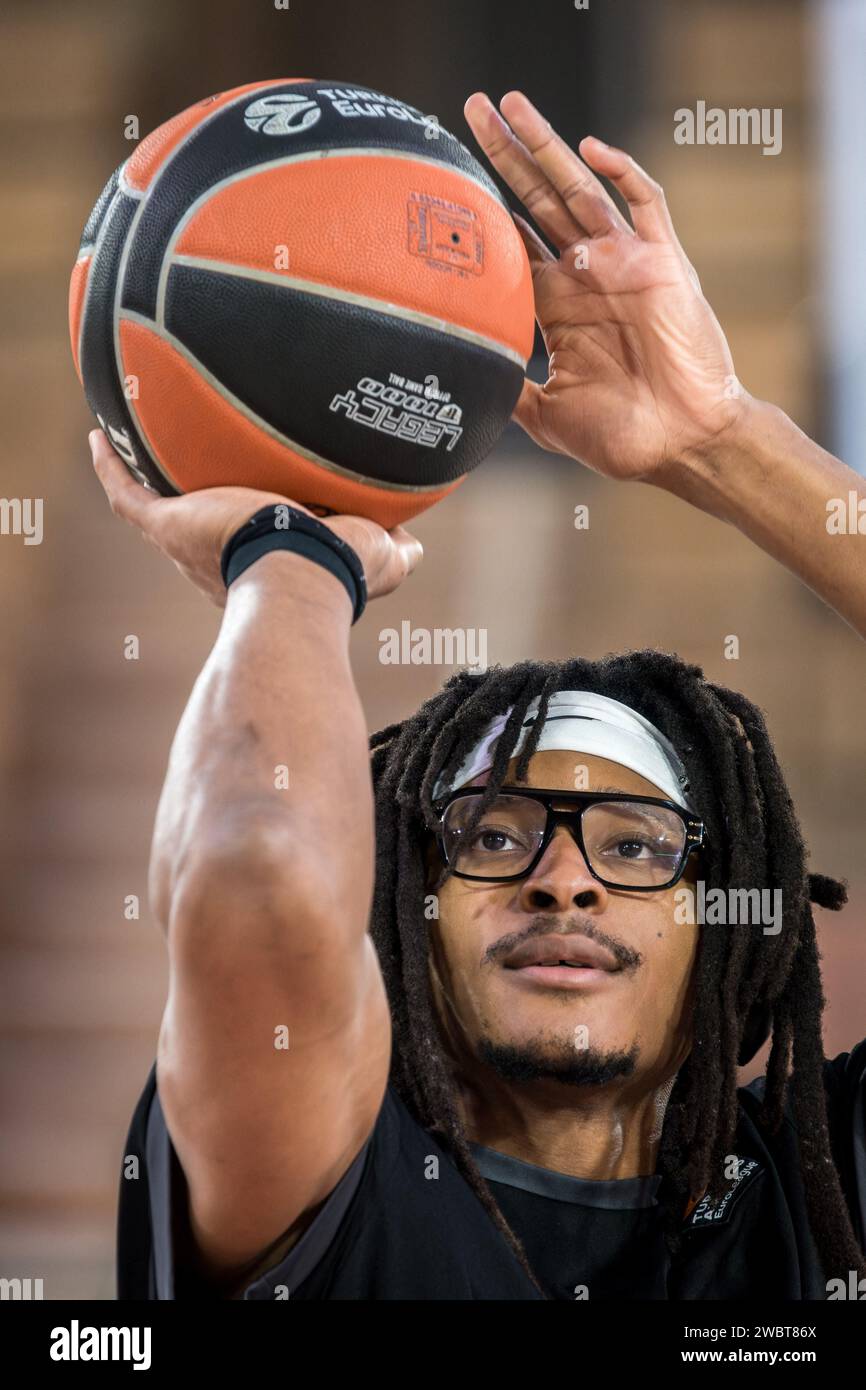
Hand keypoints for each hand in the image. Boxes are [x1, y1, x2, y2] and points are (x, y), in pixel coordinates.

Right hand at [89, 430, 423, 607]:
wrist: (301, 574)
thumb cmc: (340, 572)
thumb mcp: (381, 558)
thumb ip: (397, 550)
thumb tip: (413, 542)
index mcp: (264, 563)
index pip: (254, 541)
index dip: (254, 523)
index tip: (261, 504)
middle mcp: (218, 558)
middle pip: (203, 525)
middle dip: (199, 503)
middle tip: (193, 467)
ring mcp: (188, 542)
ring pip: (158, 509)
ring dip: (144, 479)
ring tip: (134, 441)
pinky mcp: (169, 524)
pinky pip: (127, 494)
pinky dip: (110, 467)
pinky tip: (99, 435)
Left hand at [464, 91, 747, 482]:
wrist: (679, 444)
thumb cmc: (618, 436)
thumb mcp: (543, 415)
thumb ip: (505, 389)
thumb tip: (456, 380)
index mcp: (556, 306)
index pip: (512, 242)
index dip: (482, 207)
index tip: (443, 174)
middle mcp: (586, 274)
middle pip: (537, 200)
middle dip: (505, 155)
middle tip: (470, 107)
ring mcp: (624, 263)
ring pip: (579, 187)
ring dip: (547, 145)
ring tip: (510, 103)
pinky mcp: (662, 263)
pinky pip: (646, 202)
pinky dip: (622, 172)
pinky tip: (591, 149)